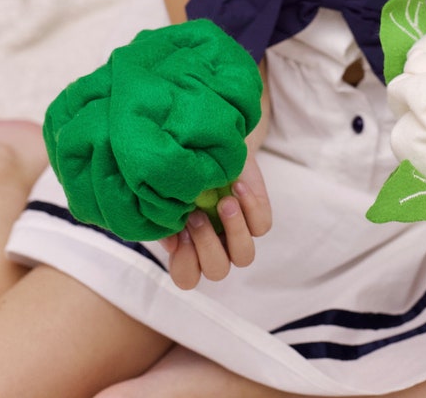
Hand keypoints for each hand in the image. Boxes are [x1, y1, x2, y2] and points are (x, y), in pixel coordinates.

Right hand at [161, 153, 271, 289]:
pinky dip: (250, 206)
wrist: (211, 147)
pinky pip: (261, 226)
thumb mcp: (171, 196)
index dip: (184, 261)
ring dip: (234, 231)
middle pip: (217, 271)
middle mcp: (217, 250)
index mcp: (191, 251)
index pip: (187, 278)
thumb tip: (171, 245)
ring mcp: (239, 237)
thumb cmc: (186, 177)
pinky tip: (237, 186)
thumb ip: (165, 222)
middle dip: (207, 245)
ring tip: (224, 203)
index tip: (180, 232)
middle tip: (197, 216)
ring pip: (244, 256)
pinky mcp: (260, 219)